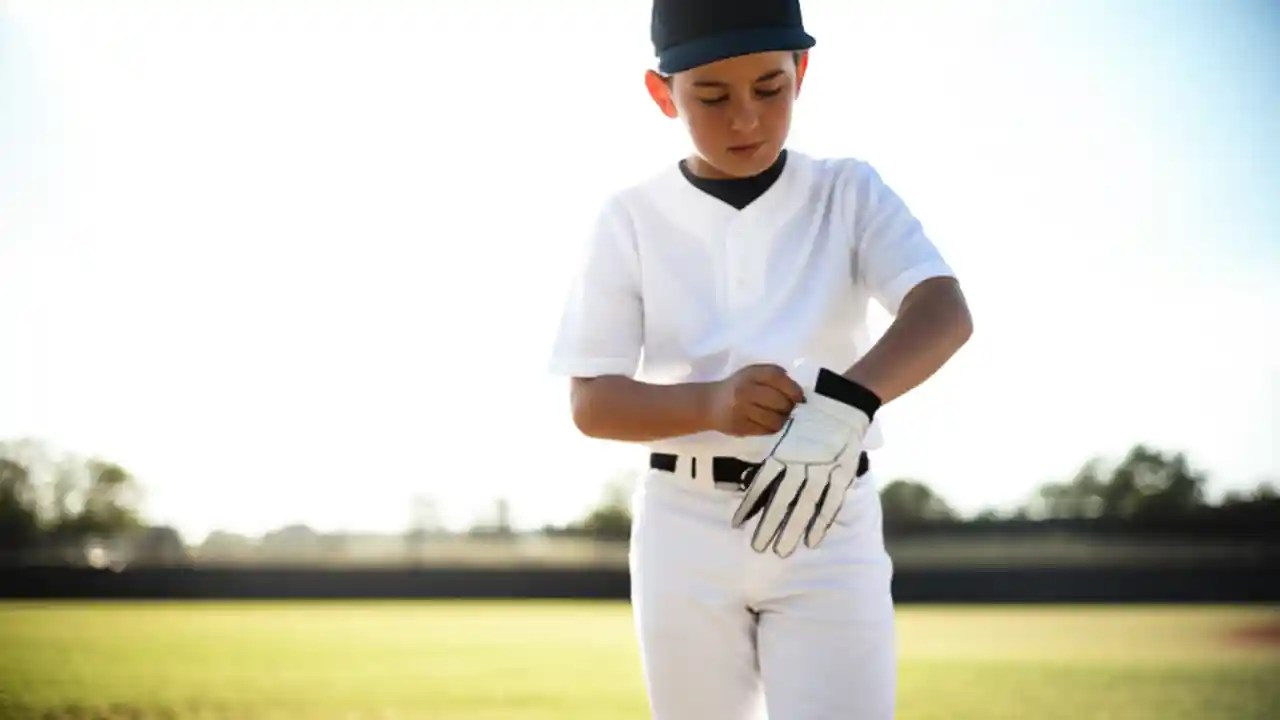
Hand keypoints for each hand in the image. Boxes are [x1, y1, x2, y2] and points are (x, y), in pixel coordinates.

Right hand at [706, 364, 805, 436]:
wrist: (710, 403)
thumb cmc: (738, 386)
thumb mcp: (752, 374)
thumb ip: (773, 376)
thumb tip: (799, 392)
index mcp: (751, 374)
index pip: (778, 378)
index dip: (793, 389)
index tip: (800, 398)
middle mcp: (745, 390)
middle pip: (779, 401)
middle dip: (790, 407)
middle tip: (790, 410)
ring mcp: (741, 410)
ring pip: (774, 419)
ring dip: (782, 420)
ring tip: (781, 418)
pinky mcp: (740, 427)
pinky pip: (765, 431)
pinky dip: (772, 429)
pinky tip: (770, 424)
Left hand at [731, 368, 879, 556]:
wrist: (841, 403)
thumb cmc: (809, 419)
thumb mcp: (787, 435)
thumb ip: (777, 458)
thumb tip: (757, 478)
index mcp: (783, 453)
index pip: (762, 484)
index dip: (749, 506)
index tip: (737, 524)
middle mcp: (799, 465)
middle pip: (781, 501)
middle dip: (768, 526)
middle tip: (757, 547)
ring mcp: (821, 471)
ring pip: (804, 506)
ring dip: (792, 530)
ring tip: (781, 551)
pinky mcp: (840, 475)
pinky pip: (829, 503)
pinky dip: (820, 523)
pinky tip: (811, 542)